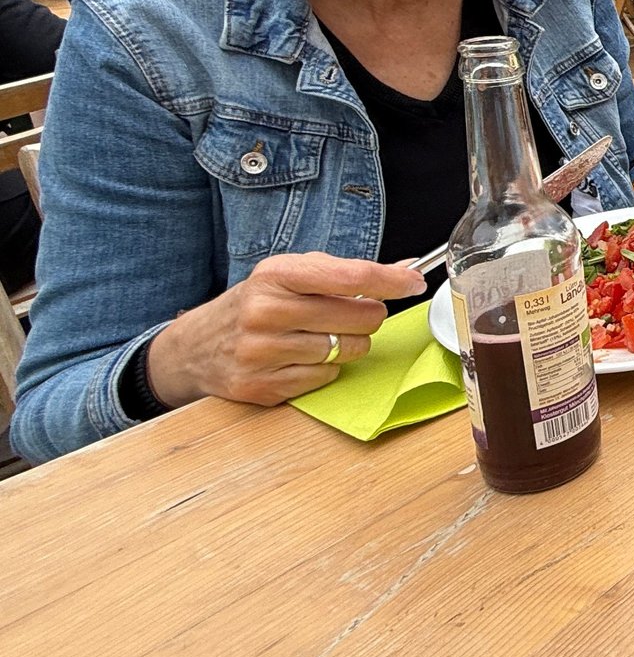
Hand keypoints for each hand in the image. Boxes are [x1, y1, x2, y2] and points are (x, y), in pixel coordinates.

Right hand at [145, 252, 426, 408]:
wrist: (195, 347)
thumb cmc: (256, 304)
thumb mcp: (289, 275)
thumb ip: (344, 272)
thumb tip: (404, 270)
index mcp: (276, 275)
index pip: (350, 276)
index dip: (390, 280)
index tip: (414, 281)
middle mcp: (265, 311)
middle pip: (360, 316)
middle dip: (368, 315)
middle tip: (353, 315)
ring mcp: (261, 352)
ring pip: (348, 349)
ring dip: (349, 344)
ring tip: (323, 336)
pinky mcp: (261, 387)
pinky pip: (326, 377)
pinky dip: (326, 369)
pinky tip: (303, 358)